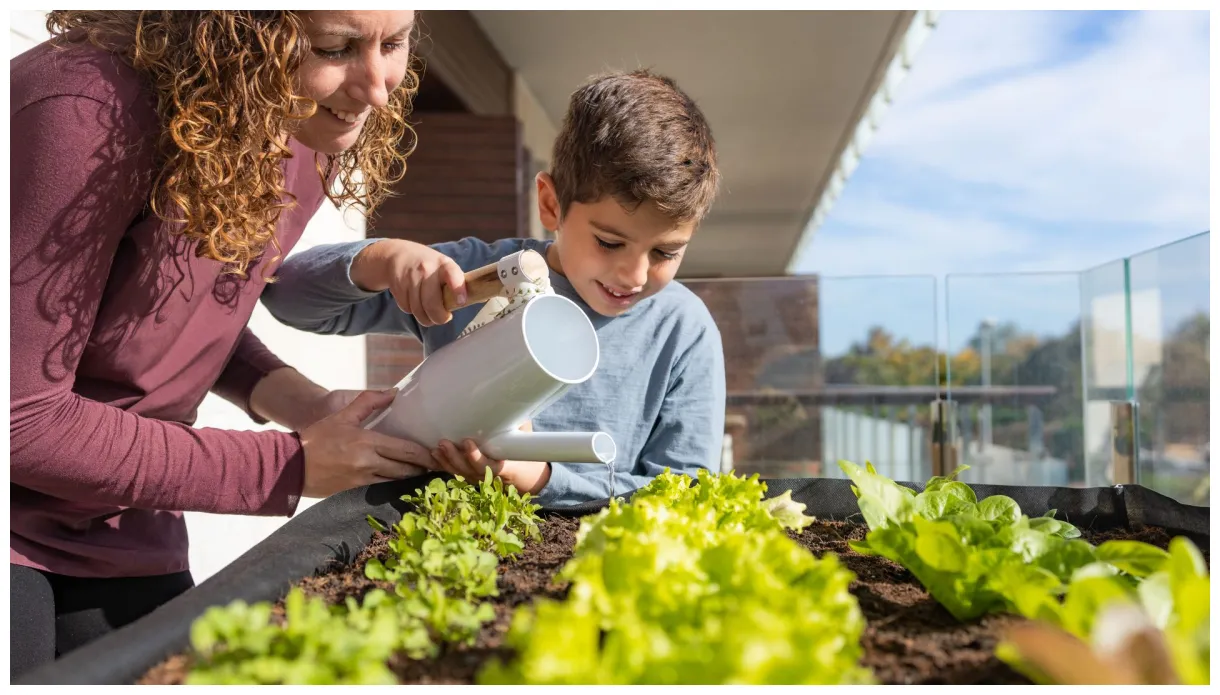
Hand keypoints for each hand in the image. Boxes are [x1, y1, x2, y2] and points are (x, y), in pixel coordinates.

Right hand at [298, 388, 431, 497]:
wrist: (289, 466)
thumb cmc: (316, 439)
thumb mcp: (341, 416)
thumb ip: (368, 401)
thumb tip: (393, 391)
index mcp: (367, 442)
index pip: (406, 450)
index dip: (425, 455)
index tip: (438, 455)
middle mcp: (368, 463)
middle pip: (406, 469)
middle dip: (423, 468)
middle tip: (438, 466)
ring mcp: (362, 480)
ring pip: (396, 481)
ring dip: (411, 478)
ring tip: (425, 474)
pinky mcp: (355, 491)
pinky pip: (381, 488)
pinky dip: (394, 485)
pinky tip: (403, 483)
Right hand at [350, 238, 465, 326]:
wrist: (399, 254)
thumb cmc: (429, 265)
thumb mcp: (444, 266)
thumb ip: (455, 282)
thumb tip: (471, 301)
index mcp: (444, 264)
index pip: (452, 276)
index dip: (458, 290)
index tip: (461, 302)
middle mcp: (426, 269)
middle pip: (432, 303)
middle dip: (439, 318)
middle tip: (443, 319)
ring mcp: (410, 277)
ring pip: (418, 310)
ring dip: (425, 318)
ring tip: (429, 315)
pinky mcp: (397, 285)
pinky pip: (407, 308)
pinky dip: (412, 311)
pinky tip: (415, 303)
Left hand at [428, 435, 550, 495]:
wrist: (522, 470)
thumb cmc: (522, 449)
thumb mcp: (524, 436)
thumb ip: (518, 425)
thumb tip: (512, 404)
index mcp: (503, 466)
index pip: (488, 465)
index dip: (476, 456)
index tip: (468, 442)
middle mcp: (488, 475)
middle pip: (468, 470)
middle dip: (455, 457)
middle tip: (445, 442)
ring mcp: (477, 476)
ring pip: (459, 472)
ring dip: (446, 460)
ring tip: (437, 448)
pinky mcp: (468, 475)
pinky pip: (455, 472)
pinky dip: (444, 464)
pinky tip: (435, 454)